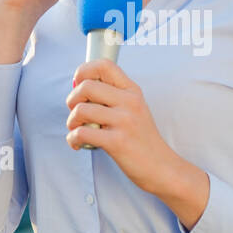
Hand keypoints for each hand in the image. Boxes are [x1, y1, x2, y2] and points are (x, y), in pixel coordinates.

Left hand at [65, 58, 175, 193]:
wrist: (161, 167)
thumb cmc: (142, 140)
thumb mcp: (135, 109)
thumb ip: (114, 96)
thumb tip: (81, 87)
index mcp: (132, 91)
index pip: (105, 65)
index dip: (84, 71)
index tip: (78, 83)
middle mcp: (129, 102)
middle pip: (86, 86)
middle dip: (72, 100)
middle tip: (75, 113)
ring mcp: (124, 121)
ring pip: (81, 110)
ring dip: (71, 122)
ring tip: (76, 130)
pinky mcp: (117, 142)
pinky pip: (82, 133)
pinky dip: (73, 139)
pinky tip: (78, 144)